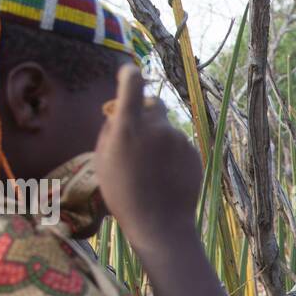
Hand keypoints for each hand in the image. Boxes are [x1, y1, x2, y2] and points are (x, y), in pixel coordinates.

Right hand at [95, 64, 202, 249]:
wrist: (159, 224)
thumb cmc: (122, 194)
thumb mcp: (102, 160)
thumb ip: (110, 130)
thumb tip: (118, 110)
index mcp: (128, 128)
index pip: (131, 84)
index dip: (129, 74)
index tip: (128, 72)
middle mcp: (156, 128)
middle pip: (154, 105)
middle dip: (146, 114)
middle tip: (140, 137)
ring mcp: (178, 139)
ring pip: (167, 129)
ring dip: (160, 140)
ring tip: (152, 169)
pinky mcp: (193, 152)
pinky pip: (179, 145)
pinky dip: (173, 155)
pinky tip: (166, 176)